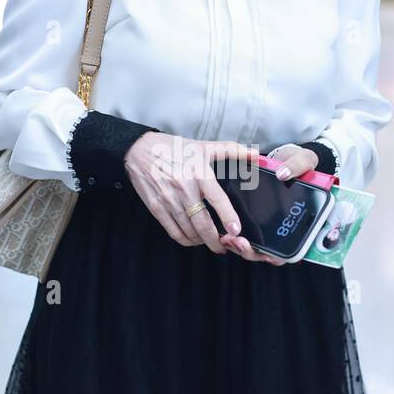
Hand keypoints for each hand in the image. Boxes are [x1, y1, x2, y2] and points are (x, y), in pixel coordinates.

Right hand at [123, 133, 256, 253]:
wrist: (139, 150)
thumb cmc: (173, 148)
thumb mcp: (203, 146)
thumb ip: (230, 150)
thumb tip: (254, 154)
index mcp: (199, 173)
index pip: (217, 199)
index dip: (227, 217)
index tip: (236, 231)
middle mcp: (184, 188)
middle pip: (202, 223)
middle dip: (215, 241)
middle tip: (224, 247)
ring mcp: (169, 200)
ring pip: (189, 231)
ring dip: (201, 241)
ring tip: (210, 242)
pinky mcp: (156, 208)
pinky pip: (173, 231)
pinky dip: (185, 240)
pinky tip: (192, 239)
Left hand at [220, 143, 319, 265]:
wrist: (283, 159)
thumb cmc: (296, 164)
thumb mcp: (302, 161)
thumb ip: (297, 166)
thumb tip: (284, 173)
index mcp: (294, 220)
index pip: (288, 248)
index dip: (278, 256)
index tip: (269, 256)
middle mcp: (276, 227)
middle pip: (263, 251)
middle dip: (249, 250)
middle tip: (240, 242)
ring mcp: (261, 225)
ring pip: (247, 245)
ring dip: (236, 245)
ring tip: (227, 238)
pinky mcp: (246, 217)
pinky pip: (237, 231)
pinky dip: (229, 234)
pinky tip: (220, 230)